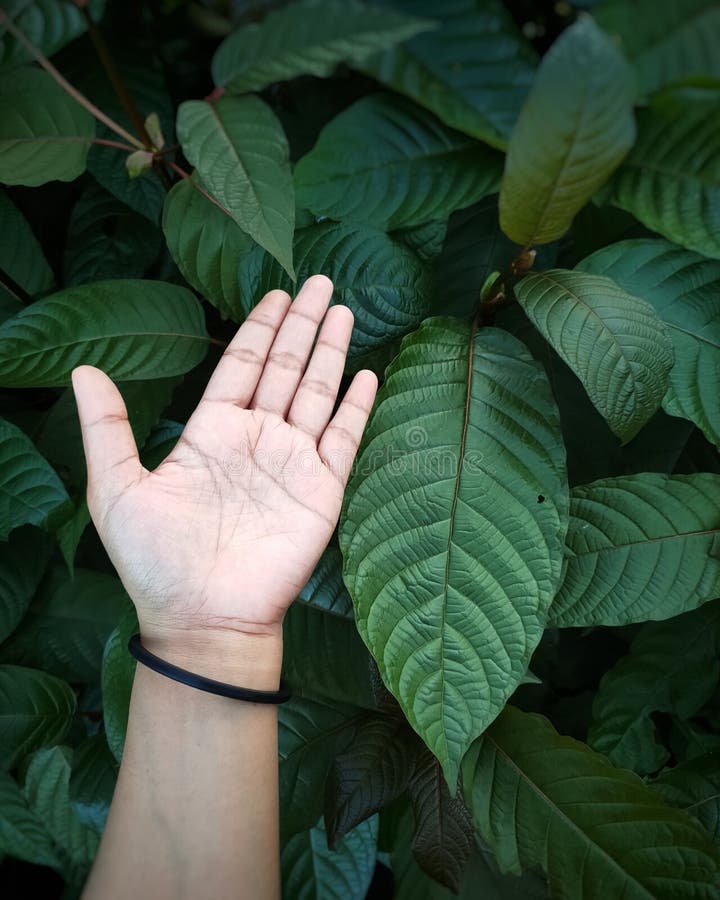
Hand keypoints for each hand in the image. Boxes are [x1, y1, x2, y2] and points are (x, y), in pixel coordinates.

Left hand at [72, 276, 376, 677]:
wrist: (203, 618)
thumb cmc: (156, 561)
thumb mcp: (116, 490)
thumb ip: (107, 429)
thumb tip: (83, 370)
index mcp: (211, 432)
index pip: (241, 366)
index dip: (259, 328)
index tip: (275, 293)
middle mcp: (256, 438)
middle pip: (284, 367)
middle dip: (301, 324)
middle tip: (318, 282)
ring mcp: (292, 462)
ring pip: (316, 392)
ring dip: (329, 351)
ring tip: (341, 310)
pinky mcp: (322, 490)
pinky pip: (343, 438)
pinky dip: (356, 406)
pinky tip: (365, 372)